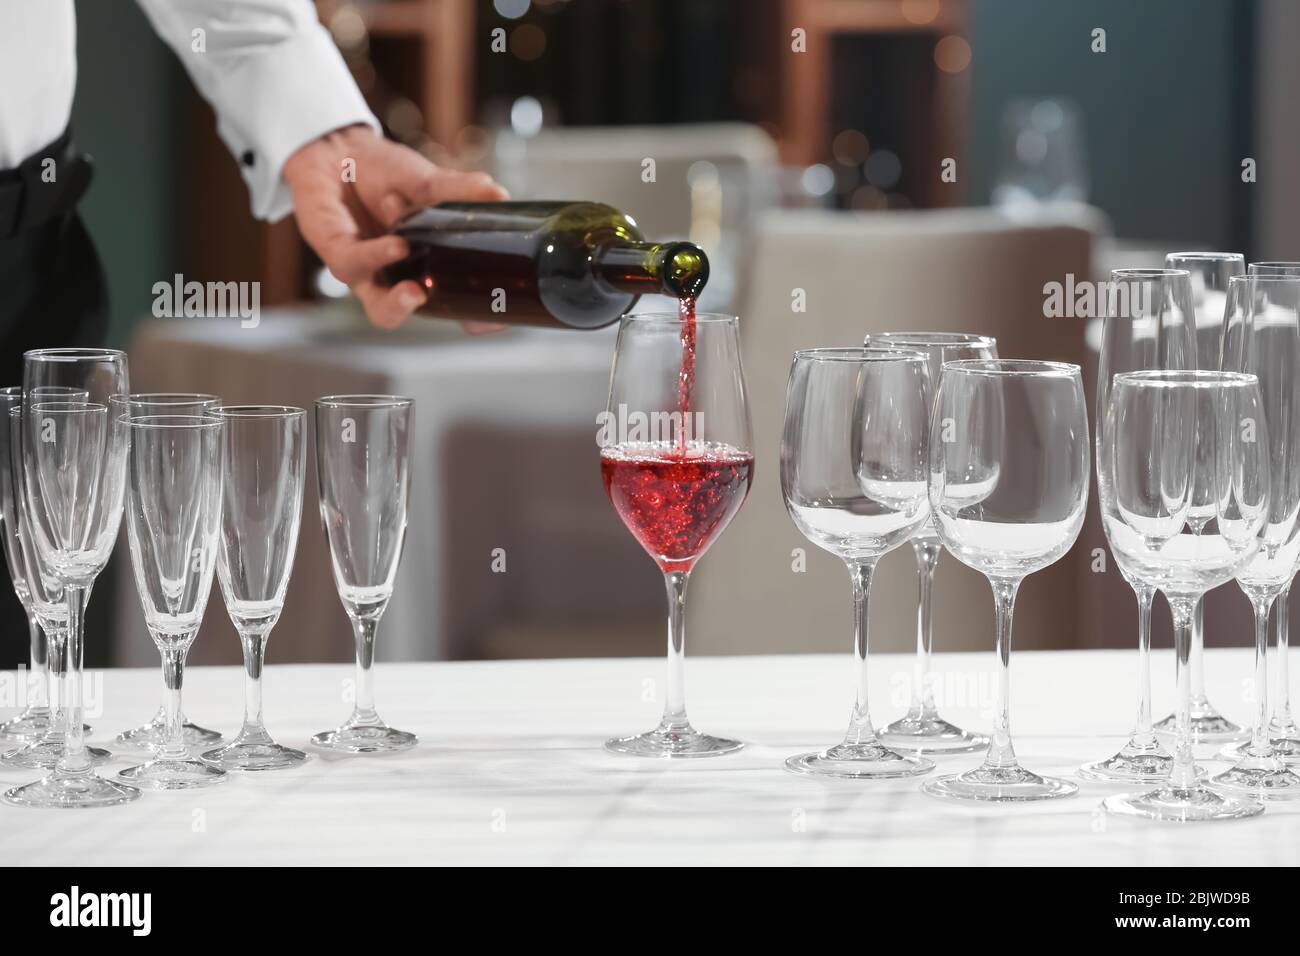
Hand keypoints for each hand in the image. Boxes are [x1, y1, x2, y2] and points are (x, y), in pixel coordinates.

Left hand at [283, 125, 507, 329]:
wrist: (337, 147)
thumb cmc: (385, 175)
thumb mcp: (427, 181)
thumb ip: (458, 190)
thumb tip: (496, 192)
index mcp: (428, 267)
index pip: (457, 306)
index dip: (481, 320)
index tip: (501, 318)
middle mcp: (398, 277)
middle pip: (421, 319)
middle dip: (445, 326)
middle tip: (459, 320)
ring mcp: (368, 271)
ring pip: (380, 309)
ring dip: (399, 304)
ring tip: (416, 291)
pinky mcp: (338, 253)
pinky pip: (356, 264)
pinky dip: (379, 256)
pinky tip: (397, 244)